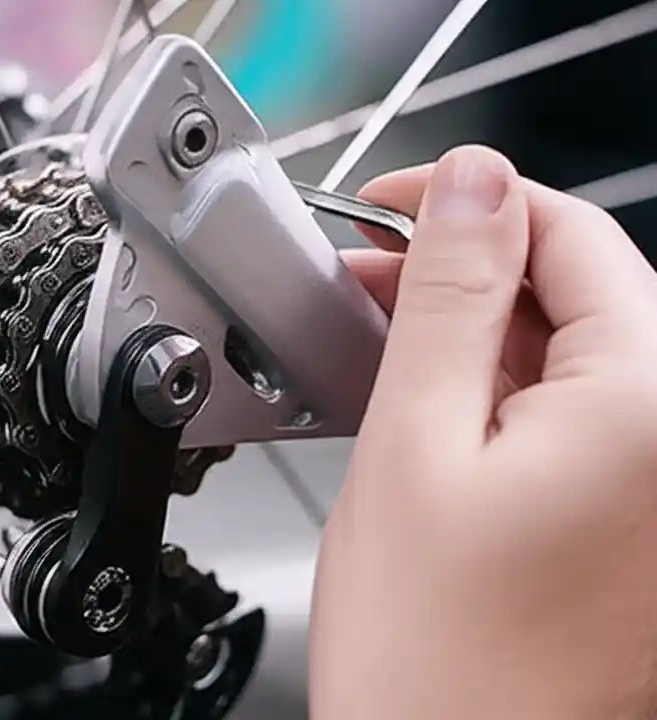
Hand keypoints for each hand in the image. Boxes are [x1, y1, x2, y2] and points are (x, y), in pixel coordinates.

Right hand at [314, 145, 656, 718]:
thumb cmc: (434, 660)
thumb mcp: (413, 445)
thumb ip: (445, 297)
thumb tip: (467, 183)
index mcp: (650, 404)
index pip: (571, 229)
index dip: (467, 202)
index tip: (388, 207)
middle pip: (580, 291)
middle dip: (464, 273)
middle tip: (364, 287)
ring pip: (577, 355)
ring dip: (478, 338)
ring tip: (384, 359)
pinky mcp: (638, 525)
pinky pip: (581, 421)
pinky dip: (504, 400)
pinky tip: (434, 420)